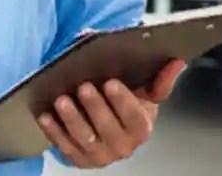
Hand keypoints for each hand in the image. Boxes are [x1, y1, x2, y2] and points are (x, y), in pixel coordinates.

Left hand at [37, 60, 186, 168]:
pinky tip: (45, 115)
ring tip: (62, 100)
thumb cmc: (125, 105)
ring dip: (73, 120)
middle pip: (109, 129)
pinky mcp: (79, 158)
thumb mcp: (143, 92)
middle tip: (83, 87)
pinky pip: (65, 146)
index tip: (111, 83)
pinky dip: (54, 131)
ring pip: (86, 139)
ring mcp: (100, 154)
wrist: (108, 127)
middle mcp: (123, 145)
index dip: (123, 101)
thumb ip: (158, 79)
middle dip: (96, 107)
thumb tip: (176, 62)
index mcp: (141, 127)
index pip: (136, 118)